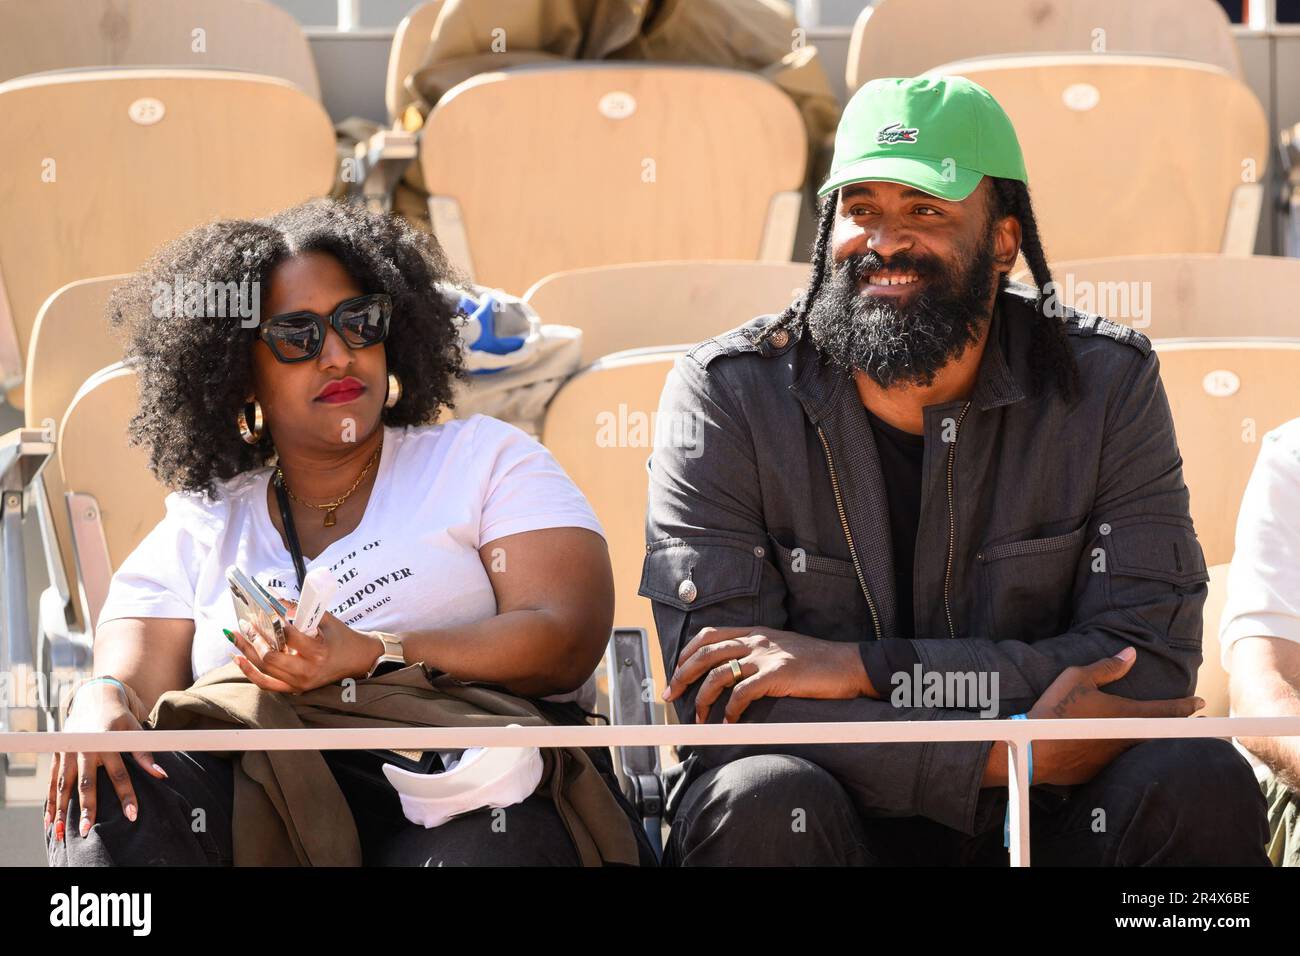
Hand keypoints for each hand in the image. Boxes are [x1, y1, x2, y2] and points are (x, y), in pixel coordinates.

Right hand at [46, 681, 167, 841]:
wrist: (93, 697)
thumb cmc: (119, 717)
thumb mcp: (134, 729)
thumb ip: (145, 753)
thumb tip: (161, 775)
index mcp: (105, 742)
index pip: (118, 773)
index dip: (126, 794)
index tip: (132, 815)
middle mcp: (84, 748)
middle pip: (87, 783)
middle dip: (87, 807)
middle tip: (88, 830)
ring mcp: (67, 752)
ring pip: (64, 786)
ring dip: (62, 809)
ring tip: (63, 832)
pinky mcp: (57, 755)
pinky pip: (52, 782)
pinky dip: (50, 801)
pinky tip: (50, 820)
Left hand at [228, 600, 381, 693]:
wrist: (357, 660)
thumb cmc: (342, 637)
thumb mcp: (326, 619)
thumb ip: (299, 610)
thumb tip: (272, 598)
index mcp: (319, 652)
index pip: (289, 636)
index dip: (274, 622)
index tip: (264, 609)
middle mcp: (307, 671)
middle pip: (270, 657)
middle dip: (254, 639)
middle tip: (245, 623)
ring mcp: (299, 683)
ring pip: (263, 670)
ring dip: (246, 651)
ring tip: (234, 635)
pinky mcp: (294, 688)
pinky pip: (266, 683)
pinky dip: (249, 671)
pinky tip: (238, 657)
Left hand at [663, 625, 869, 723]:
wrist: (847, 664)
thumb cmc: (814, 662)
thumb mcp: (779, 648)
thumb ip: (754, 654)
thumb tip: (727, 674)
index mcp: (753, 633)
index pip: (707, 636)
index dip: (686, 654)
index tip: (675, 673)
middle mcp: (756, 640)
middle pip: (706, 654)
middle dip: (682, 676)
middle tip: (671, 696)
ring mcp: (766, 656)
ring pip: (719, 674)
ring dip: (703, 698)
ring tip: (699, 718)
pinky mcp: (778, 675)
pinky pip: (743, 693)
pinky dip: (730, 710)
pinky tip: (729, 722)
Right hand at [1026, 646, 1203, 785]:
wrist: (1036, 748)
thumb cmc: (1058, 709)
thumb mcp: (1078, 678)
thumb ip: (1107, 667)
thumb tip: (1130, 654)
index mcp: (1128, 714)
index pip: (1167, 710)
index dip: (1186, 706)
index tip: (1200, 703)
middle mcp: (1130, 738)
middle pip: (1164, 734)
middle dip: (1181, 728)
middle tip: (1198, 725)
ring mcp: (1119, 758)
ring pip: (1146, 749)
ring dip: (1156, 742)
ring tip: (1162, 735)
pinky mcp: (1104, 770)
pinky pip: (1125, 761)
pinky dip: (1131, 754)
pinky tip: (1124, 750)